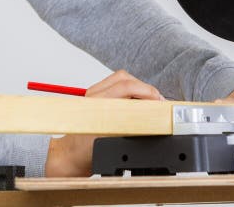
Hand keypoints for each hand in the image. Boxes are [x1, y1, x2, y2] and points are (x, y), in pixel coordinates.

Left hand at [44, 70, 163, 176]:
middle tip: (158, 102)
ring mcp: (95, 94)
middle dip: (145, 88)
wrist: (73, 154)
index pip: (126, 85)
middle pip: (125, 78)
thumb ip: (133, 126)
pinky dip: (132, 91)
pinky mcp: (98, 96)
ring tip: (150, 102)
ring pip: (121, 80)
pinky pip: (117, 86)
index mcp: (97, 102)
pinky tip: (139, 103)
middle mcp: (94, 95)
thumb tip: (154, 117)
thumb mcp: (112, 141)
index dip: (147, 91)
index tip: (159, 102)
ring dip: (139, 89)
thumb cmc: (87, 150)